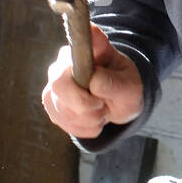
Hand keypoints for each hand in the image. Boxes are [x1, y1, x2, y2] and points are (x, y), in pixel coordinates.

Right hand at [41, 24, 143, 139]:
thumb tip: (94, 78)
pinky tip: (94, 117)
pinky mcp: (52, 109)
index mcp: (75, 54)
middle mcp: (58, 69)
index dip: (80, 91)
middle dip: (86, 106)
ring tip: (101, 109)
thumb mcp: (129, 82)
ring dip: (89, 118)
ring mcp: (52, 90)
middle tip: (102, 103)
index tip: (99, 98)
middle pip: (58, 92)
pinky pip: (67, 125)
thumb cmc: (123, 85)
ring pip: (63, 113)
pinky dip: (86, 127)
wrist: (120, 99)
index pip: (62, 71)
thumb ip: (114, 80)